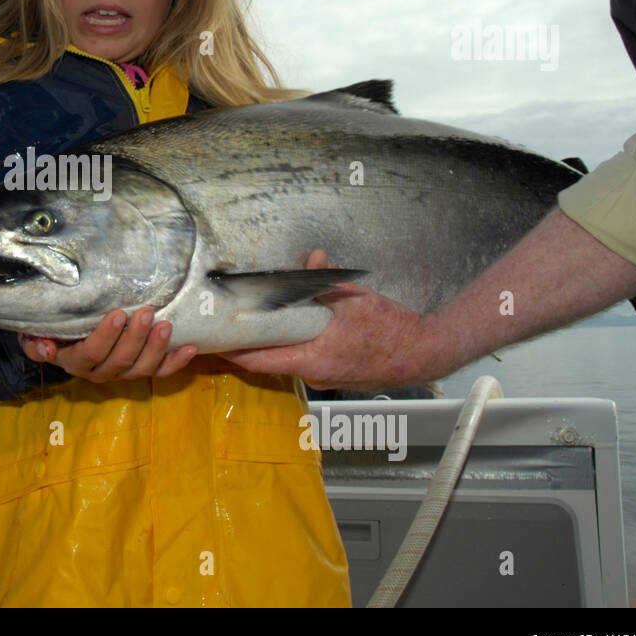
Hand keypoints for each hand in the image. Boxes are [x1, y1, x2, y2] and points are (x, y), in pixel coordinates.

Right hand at [20, 307, 197, 382]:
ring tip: (166, 325)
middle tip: (147, 312)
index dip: (106, 337)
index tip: (118, 313)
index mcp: (76, 362)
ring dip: (156, 348)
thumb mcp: (34, 334)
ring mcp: (123, 372)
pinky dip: (176, 362)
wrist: (62, 340)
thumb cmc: (51, 330)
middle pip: (120, 361)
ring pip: (142, 368)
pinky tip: (191, 348)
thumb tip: (44, 347)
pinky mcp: (141, 370)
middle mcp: (101, 372)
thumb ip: (35, 342)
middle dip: (135, 338)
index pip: (91, 354)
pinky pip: (160, 372)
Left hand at [219, 249, 446, 390]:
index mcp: (313, 360)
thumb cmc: (393, 331)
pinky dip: (289, 344)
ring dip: (268, 343)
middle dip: (245, 343)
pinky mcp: (333, 373)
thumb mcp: (355, 299)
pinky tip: (286, 325)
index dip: (231, 351)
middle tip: (223, 324)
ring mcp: (323, 377)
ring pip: (285, 360)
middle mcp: (314, 375)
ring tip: (247, 322)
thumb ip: (325, 280)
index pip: (259, 361)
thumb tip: (311, 258)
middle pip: (268, 361)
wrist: (425, 353)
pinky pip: (302, 359)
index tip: (210, 340)